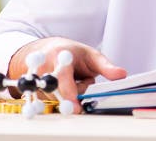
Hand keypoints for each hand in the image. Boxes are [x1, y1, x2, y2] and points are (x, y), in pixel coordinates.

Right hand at [8, 37, 126, 112]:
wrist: (48, 49)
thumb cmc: (72, 53)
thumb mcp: (92, 55)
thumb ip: (106, 66)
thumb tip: (122, 74)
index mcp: (60, 55)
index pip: (63, 76)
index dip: (69, 92)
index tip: (76, 107)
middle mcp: (44, 67)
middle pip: (58, 92)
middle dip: (71, 97)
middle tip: (80, 96)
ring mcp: (36, 80)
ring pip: (56, 98)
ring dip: (68, 96)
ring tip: (73, 82)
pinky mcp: (33, 89)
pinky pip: (49, 101)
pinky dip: (60, 98)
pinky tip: (64, 87)